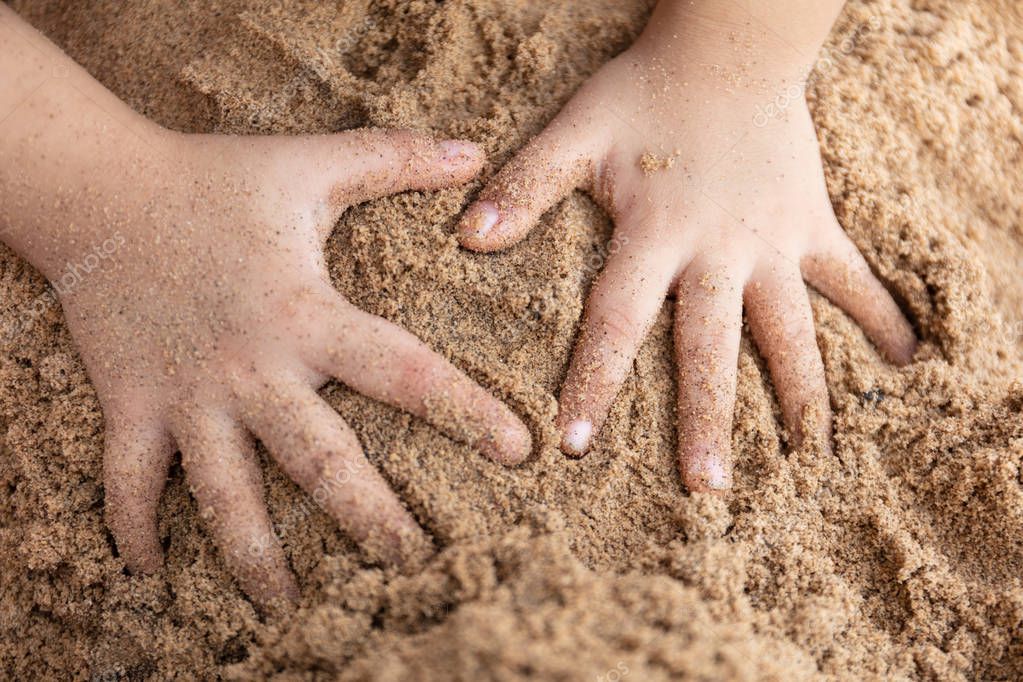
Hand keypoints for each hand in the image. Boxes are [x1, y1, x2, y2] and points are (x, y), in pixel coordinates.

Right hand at [45, 128, 529, 607]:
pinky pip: (129, 482)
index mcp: (308, 315)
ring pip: (225, 494)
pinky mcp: (132, 405)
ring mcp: (188, 395)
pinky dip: (135, 528)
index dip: (467, 413)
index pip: (406, 373)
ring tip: (285, 607)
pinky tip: (150, 574)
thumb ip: (394, 159)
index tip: (520, 454)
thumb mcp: (311, 165)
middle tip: (412, 567)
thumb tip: (476, 151)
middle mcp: (253, 368)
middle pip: (321, 462)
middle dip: (369, 519)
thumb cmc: (214, 180)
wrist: (99, 192)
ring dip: (254, 556)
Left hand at [456, 6, 914, 492]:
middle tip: (708, 489)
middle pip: (710, 349)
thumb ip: (525, 186)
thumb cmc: (645, 92)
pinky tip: (908, 360)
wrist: (729, 48)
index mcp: (653, 235)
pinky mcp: (813, 226)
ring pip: (790, 331)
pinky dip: (882, 314)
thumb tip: (467, 238)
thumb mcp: (577, 131)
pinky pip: (853, 277)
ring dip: (800, 395)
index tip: (575, 445)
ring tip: (808, 458)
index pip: (616, 322)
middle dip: (706, 421)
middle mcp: (717, 251)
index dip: (593, 383)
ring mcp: (773, 244)